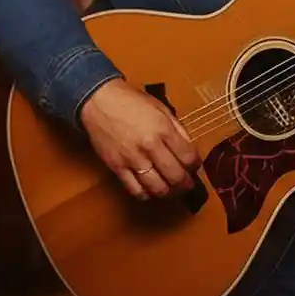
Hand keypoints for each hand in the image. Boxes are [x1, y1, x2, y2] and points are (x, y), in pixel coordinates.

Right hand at [80, 78, 199, 199]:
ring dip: (169, 193)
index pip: (188, 158)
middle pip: (176, 177)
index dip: (195, 166)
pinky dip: (147, 195)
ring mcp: (132, 159)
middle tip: (188, 184)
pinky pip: (135, 190)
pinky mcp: (117, 167)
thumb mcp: (161, 108)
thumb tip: (189, 149)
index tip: (194, 166)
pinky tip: (151, 190)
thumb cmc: (131, 101)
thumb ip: (177, 129)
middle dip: (186, 184)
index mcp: (163, 129)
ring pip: (157, 188)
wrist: (98, 101)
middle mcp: (150, 147)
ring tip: (172, 190)